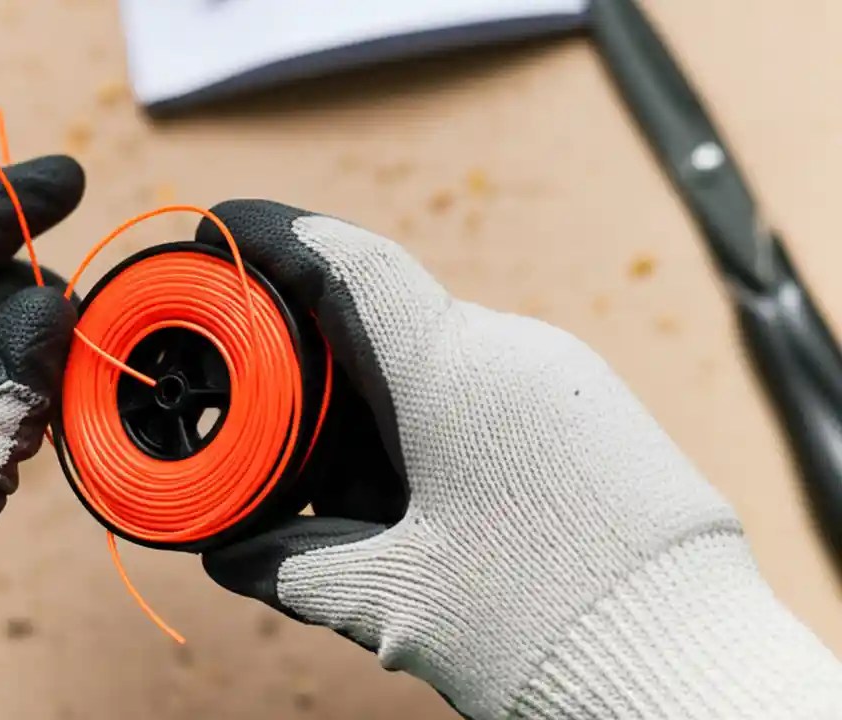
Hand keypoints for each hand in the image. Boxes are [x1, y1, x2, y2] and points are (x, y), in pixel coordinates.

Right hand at [198, 201, 841, 718]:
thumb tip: (226, 553)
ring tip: (350, 506)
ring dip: (372, 414)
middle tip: (263, 430)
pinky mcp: (589, 417)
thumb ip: (292, 566)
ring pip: (433, 363)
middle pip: (381, 324)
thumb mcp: (393, 598)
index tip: (221, 228)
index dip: (275, 237)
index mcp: (453, 370)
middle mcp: (513, 350)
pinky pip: (486, 393)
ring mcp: (560, 380)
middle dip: (310, 368)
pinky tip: (415, 506)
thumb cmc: (538, 625)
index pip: (348, 265)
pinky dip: (427, 430)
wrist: (688, 671)